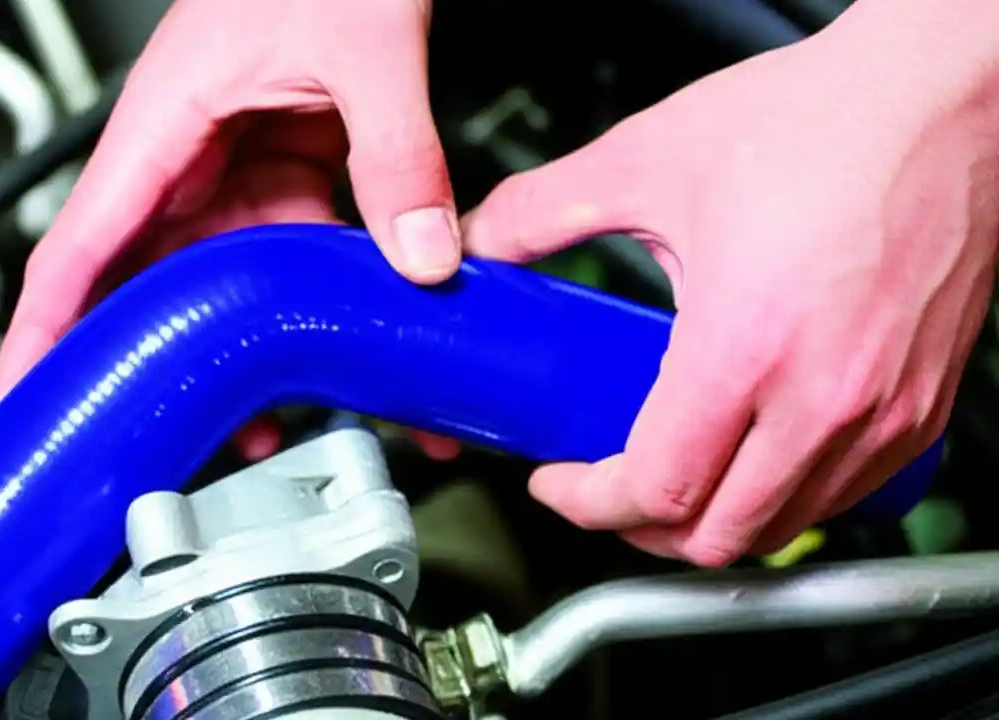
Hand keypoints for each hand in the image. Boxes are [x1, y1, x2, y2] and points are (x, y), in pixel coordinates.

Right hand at [0, 0, 459, 398]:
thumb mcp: (362, 44)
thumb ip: (395, 152)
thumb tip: (421, 254)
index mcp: (164, 122)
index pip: (80, 246)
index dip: (47, 331)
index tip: (30, 402)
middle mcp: (188, 151)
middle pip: (154, 279)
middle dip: (169, 362)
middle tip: (190, 439)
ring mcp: (237, 161)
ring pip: (228, 274)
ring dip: (255, 340)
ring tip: (287, 411)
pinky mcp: (288, 161)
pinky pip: (289, 243)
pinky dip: (312, 293)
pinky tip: (346, 334)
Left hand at [462, 9, 998, 565]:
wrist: (949, 92)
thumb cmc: (829, 119)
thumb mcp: (650, 157)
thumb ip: (546, 207)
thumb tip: (489, 239)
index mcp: (747, 349)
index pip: (657, 490)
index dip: (589, 505)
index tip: (560, 484)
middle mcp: (826, 398)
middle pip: (718, 536)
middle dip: (642, 528)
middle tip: (606, 484)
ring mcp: (887, 410)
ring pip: (785, 527)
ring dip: (716, 520)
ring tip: (675, 470)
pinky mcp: (928, 404)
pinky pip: (849, 494)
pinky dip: (787, 496)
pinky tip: (753, 447)